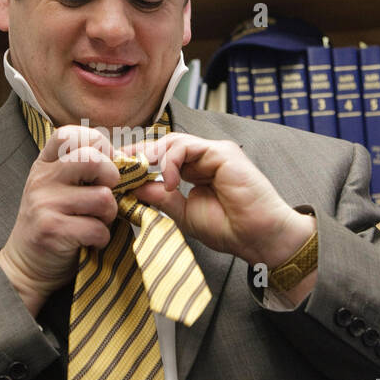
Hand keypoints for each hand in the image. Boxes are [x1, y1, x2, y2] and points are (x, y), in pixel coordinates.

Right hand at [0, 126, 120, 315]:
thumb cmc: (56, 224)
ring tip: (97, 222)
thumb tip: (129, 163)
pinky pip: (97, 228)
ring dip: (109, 214)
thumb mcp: (61, 189)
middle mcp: (41, 179)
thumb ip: (85, 171)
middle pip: (91, 159)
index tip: (106, 164)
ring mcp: (43, 204)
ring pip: (102, 197)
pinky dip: (102, 238)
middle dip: (112, 178)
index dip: (98, 144)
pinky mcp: (51, 230)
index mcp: (45, 164)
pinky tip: (90, 241)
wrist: (26, 265)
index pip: (70, 134)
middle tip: (108, 195)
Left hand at [120, 134, 314, 271]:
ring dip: (152, 158)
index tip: (119, 172)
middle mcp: (205, 157)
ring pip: (172, 141)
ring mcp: (214, 152)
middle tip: (121, 169)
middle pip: (164, 144)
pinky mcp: (221, 152)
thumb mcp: (184, 214)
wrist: (259, 237)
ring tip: (144, 178)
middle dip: (139, 155)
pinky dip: (171, 161)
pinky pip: (186, 146)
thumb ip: (161, 198)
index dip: (140, 161)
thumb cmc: (230, 229)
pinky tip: (169, 183)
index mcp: (196, 170)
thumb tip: (136, 186)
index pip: (162, 157)